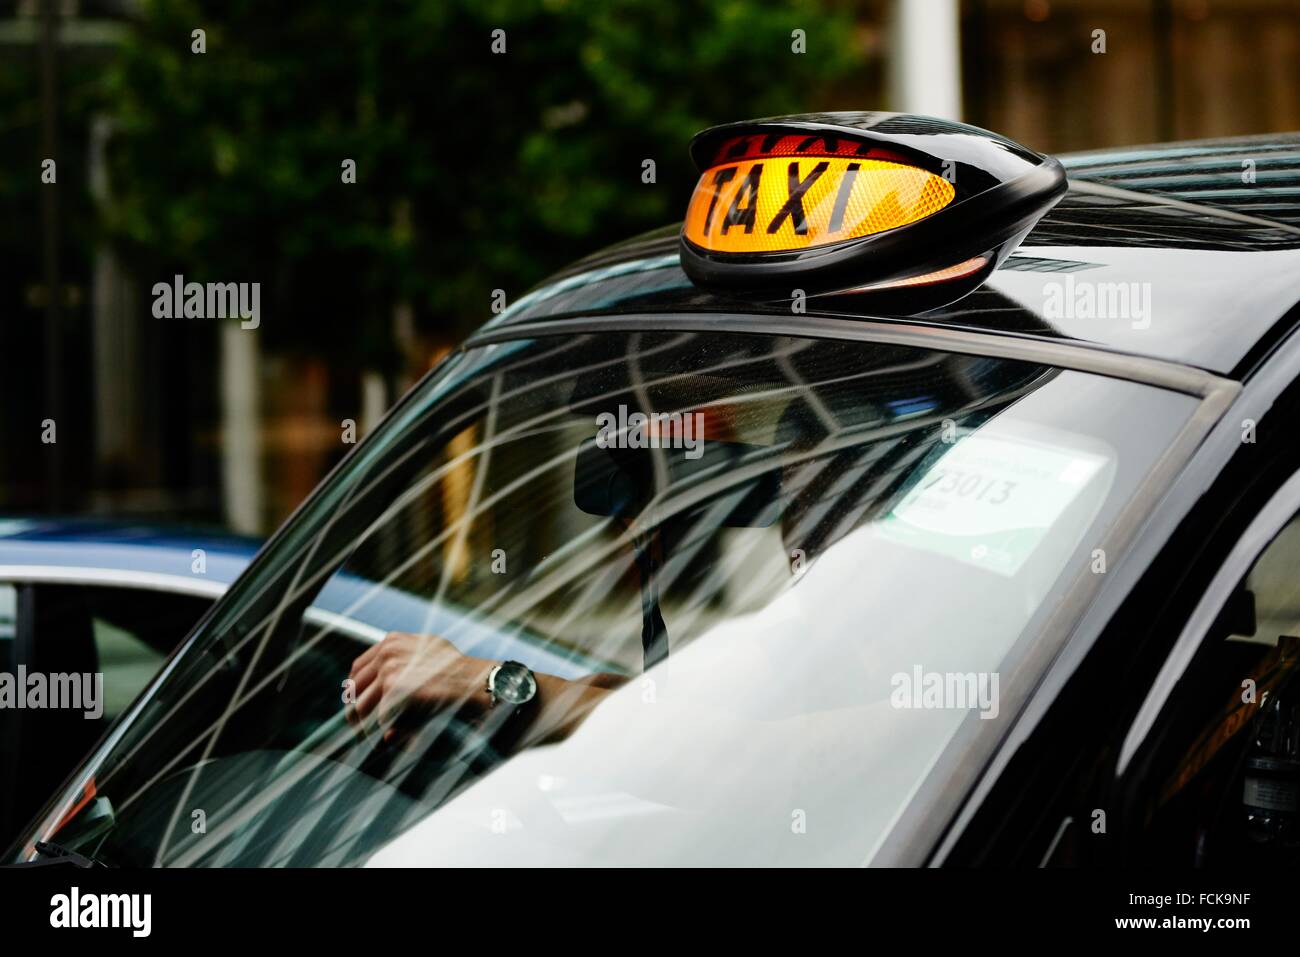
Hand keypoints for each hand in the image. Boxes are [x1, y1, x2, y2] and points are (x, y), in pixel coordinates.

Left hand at [346, 632, 493, 742]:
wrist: (480, 685)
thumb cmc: (463, 676)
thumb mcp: (431, 657)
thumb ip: (405, 665)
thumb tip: (382, 689)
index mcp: (393, 642)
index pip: (358, 669)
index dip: (356, 693)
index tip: (361, 711)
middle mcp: (388, 652)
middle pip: (354, 690)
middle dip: (357, 714)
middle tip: (364, 733)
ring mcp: (390, 669)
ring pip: (360, 708)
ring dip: (366, 729)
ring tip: (376, 743)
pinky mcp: (395, 689)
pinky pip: (377, 720)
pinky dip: (382, 734)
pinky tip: (390, 742)